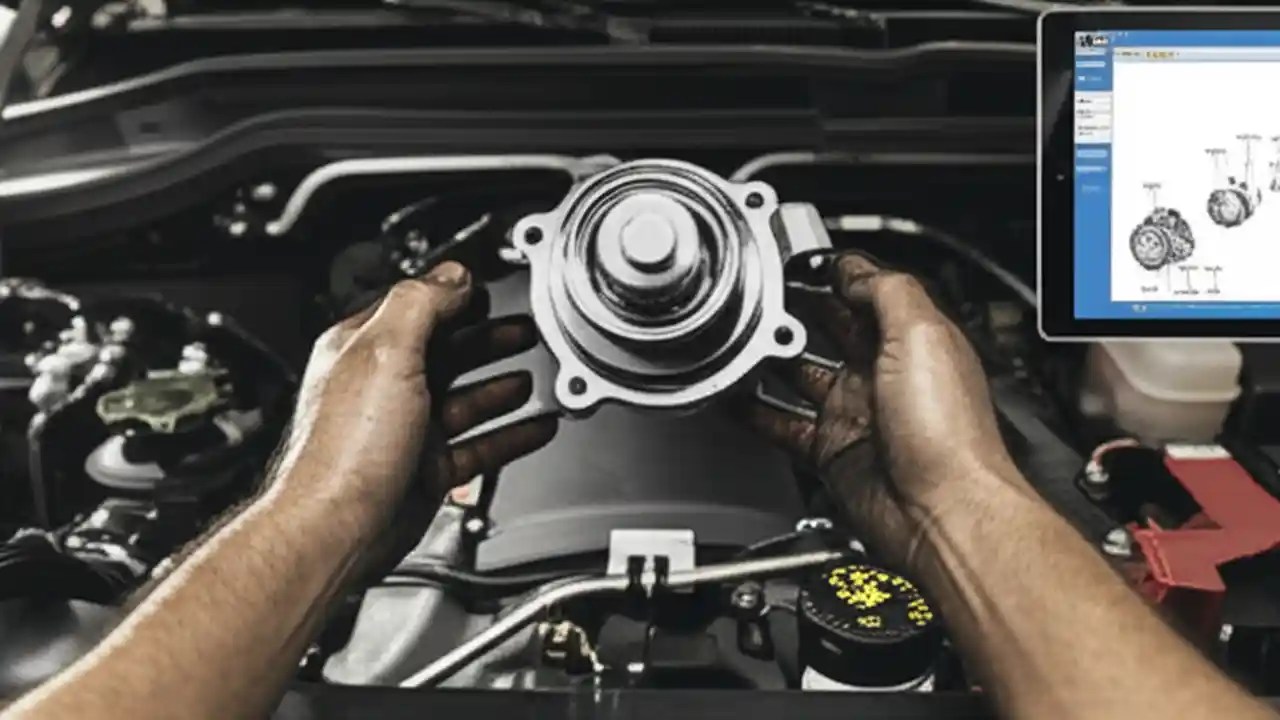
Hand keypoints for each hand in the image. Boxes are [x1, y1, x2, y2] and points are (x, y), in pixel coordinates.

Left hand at [273, 261, 556, 536]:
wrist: (336, 530)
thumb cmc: (344, 450)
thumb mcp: (386, 352)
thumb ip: (422, 304)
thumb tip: (452, 276)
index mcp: (365, 350)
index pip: (417, 307)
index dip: (455, 295)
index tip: (489, 288)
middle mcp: (385, 387)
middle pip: (447, 351)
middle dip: (488, 337)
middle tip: (523, 327)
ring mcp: (408, 430)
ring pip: (467, 399)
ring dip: (503, 385)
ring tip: (534, 370)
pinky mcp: (427, 470)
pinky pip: (480, 446)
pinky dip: (513, 435)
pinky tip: (537, 425)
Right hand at [747, 254, 1019, 568]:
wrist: (943, 515)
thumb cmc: (950, 435)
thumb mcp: (923, 335)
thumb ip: (885, 292)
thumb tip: (850, 268)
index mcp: (911, 341)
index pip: (865, 292)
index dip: (830, 274)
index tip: (794, 264)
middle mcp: (883, 375)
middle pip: (828, 330)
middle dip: (794, 311)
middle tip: (758, 297)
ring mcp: (855, 414)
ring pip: (799, 376)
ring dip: (768, 360)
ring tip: (738, 342)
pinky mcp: (833, 453)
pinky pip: (784, 426)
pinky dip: (755, 413)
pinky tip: (735, 399)